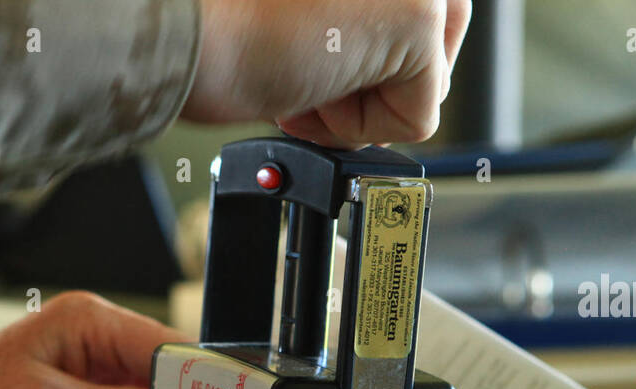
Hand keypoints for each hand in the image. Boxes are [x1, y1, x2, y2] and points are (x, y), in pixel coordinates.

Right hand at [183, 0, 470, 147]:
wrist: (199, 41)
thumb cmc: (232, 28)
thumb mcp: (322, 16)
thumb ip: (364, 23)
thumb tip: (394, 61)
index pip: (420, 11)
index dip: (373, 54)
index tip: (326, 57)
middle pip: (437, 43)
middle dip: (378, 79)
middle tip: (320, 72)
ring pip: (428, 81)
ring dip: (363, 103)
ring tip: (311, 75)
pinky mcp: (421, 20)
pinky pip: (418, 118)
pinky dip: (359, 130)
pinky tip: (316, 90)